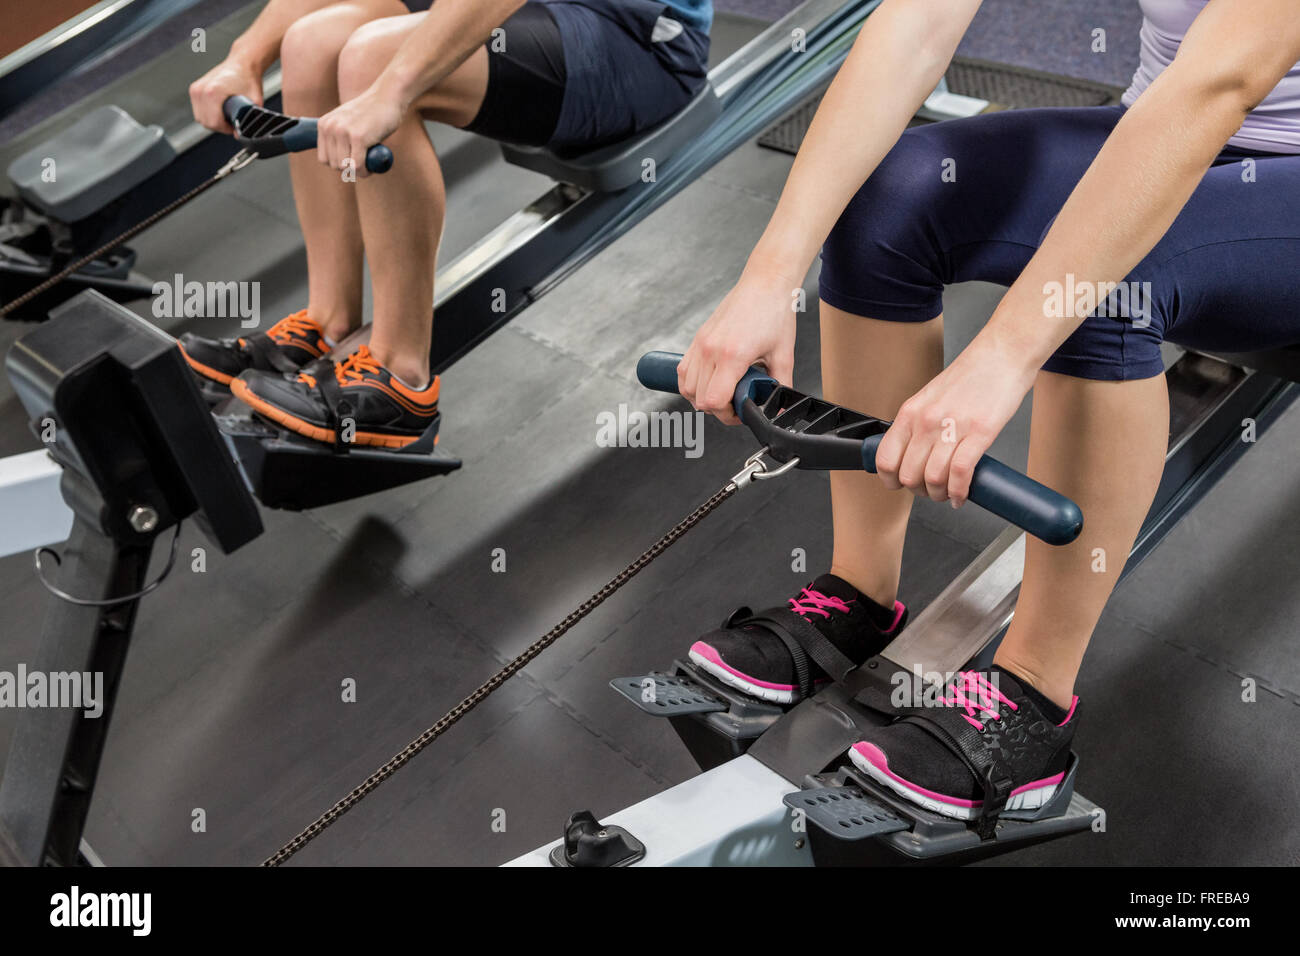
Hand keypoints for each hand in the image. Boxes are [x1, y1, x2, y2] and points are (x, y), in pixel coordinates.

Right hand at [189, 57, 262, 133]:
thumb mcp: (254, 103)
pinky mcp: (194, 89)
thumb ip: (248, 121)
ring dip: (212, 121)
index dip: (226, 129)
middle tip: (231, 123)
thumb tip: (239, 135)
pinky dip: (207, 114)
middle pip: (206, 122)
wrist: (242, 63)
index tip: (234, 127)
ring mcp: (196, 89)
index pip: (214, 123)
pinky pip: (198, 110)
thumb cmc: (248, 79)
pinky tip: (218, 111)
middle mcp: (201, 90)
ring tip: (225, 117)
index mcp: (213, 92)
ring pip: (200, 117)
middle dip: (219, 126)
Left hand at [317, 84, 403, 176]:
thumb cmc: (371, 112)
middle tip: (364, 162)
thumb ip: (339, 136)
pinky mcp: (358, 137)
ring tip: (369, 162)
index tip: (352, 161)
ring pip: (345, 167)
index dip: (339, 164)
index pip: (324, 159)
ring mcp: (343, 132)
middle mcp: (330, 128)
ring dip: (359, 171)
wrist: (388, 96)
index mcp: (324, 125)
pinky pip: (357, 166)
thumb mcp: (347, 121)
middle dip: (350, 168)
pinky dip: (366, 171)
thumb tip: (340, 164)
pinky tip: (372, 166)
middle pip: (334, 165)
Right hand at [679, 264, 802, 424]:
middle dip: (718, 408)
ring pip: (686, 388)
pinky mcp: (697, 338)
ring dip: (702, 397)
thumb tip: (778, 406)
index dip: (727, 415)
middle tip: (737, 403)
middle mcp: (710, 350)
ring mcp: (700, 343)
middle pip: (698, 399)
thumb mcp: (784, 354)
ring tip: (724, 393)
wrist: (765, 283)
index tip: (741, 412)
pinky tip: (710, 381)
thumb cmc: (774, 312)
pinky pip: (683, 371)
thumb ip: (780, 385)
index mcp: (732, 355)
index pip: (713, 401)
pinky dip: (693, 383)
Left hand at [876, 334, 1036, 506]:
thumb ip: (919, 424)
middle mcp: (926, 421)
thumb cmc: (971, 375)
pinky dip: (960, 492)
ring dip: (940, 495)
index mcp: (911, 412)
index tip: (899, 485)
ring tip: (948, 494)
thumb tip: (913, 454)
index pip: (885, 458)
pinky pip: (960, 474)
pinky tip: (962, 495)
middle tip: (930, 490)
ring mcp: (952, 427)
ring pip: (933, 479)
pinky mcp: (980, 433)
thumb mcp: (931, 397)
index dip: (890, 480)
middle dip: (919, 490)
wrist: (1002, 354)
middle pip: (909, 475)